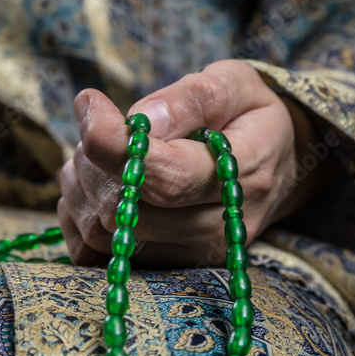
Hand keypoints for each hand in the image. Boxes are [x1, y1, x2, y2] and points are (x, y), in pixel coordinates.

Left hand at [57, 59, 330, 266]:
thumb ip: (192, 98)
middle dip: (95, 159)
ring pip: (102, 232)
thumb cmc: (250, 118)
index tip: (90, 103)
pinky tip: (97, 183)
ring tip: (101, 151)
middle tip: (103, 124)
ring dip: (83, 184)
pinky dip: (78, 214)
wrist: (276, 168)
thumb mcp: (236, 84)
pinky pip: (92, 254)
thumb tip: (140, 121)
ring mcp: (189, 257)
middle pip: (126, 210)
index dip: (114, 144)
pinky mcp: (162, 271)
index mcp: (244, 177)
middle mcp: (219, 230)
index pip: (168, 178)